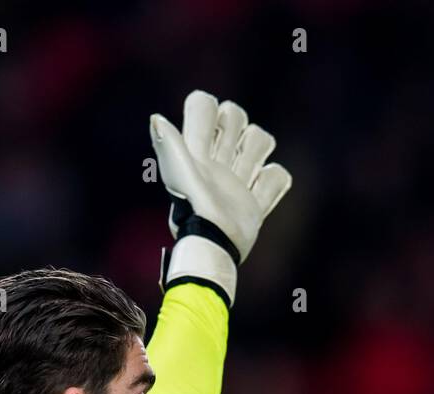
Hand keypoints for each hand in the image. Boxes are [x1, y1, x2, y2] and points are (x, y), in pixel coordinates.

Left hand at [150, 90, 291, 264]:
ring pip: (260, 140)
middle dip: (236, 125)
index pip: (203, 105)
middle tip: (227, 153)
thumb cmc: (192, 210)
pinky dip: (272, 183)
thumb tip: (156, 119)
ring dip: (256, 150)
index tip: (206, 131)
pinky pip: (277, 177)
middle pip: (236, 116)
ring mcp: (238, 181)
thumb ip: (169, 145)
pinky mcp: (254, 204)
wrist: (213, 249)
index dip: (208, 109)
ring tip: (245, 174)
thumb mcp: (177, 174)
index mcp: (196, 151)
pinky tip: (256, 197)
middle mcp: (216, 162)